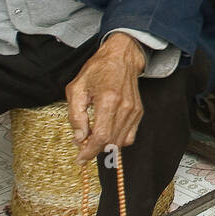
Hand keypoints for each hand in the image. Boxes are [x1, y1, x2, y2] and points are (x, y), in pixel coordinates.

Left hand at [65, 33, 146, 162]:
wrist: (122, 56)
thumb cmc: (98, 69)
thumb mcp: (76, 88)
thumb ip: (76, 115)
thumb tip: (79, 137)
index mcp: (108, 100)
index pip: (101, 136)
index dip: (89, 151)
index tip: (80, 159)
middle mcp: (125, 107)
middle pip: (111, 142)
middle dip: (94, 149)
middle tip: (82, 144)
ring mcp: (134, 111)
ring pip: (120, 142)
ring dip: (105, 145)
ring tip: (93, 135)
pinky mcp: (139, 112)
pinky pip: (129, 136)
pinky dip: (116, 140)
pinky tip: (106, 131)